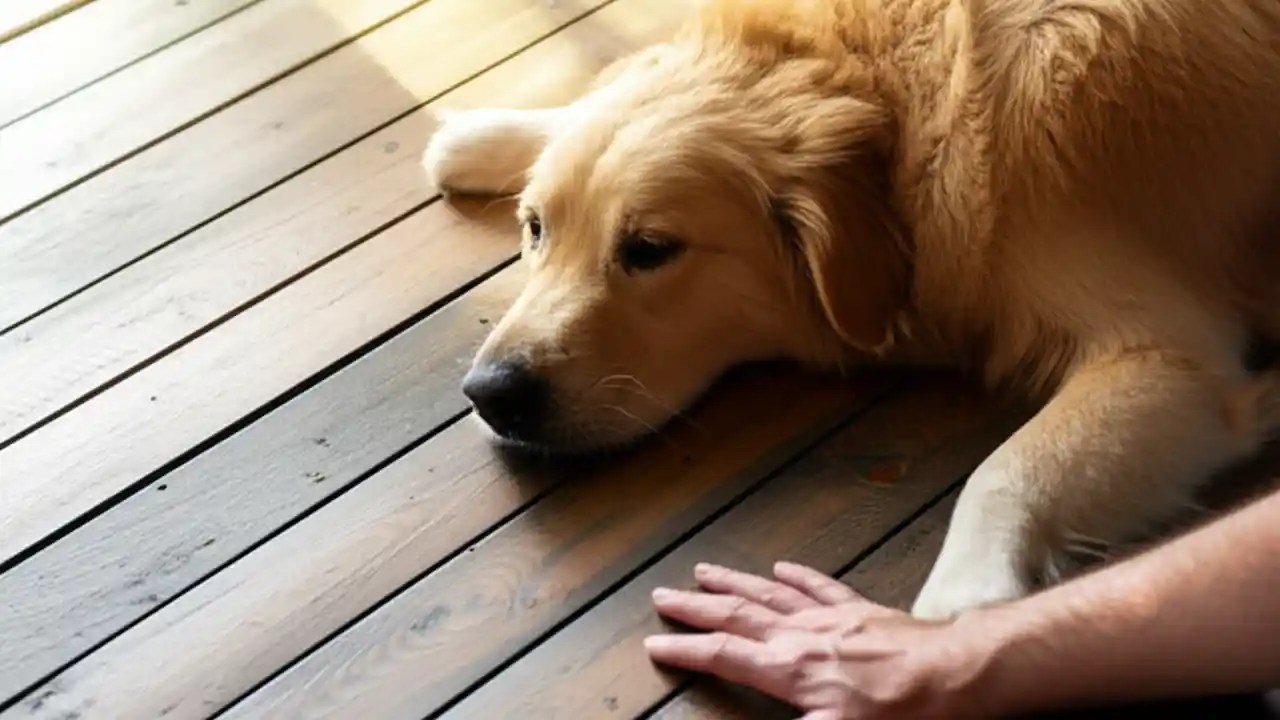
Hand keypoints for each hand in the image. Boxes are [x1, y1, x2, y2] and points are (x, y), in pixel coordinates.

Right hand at [644, 562, 993, 719]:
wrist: (953, 675)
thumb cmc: (898, 713)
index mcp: (790, 670)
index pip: (724, 656)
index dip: (686, 651)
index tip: (654, 643)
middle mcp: (802, 636)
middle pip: (737, 615)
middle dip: (696, 607)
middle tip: (662, 595)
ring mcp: (831, 619)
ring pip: (770, 594)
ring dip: (733, 582)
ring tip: (703, 569)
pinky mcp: (861, 611)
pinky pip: (821, 588)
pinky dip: (797, 577)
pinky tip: (782, 565)